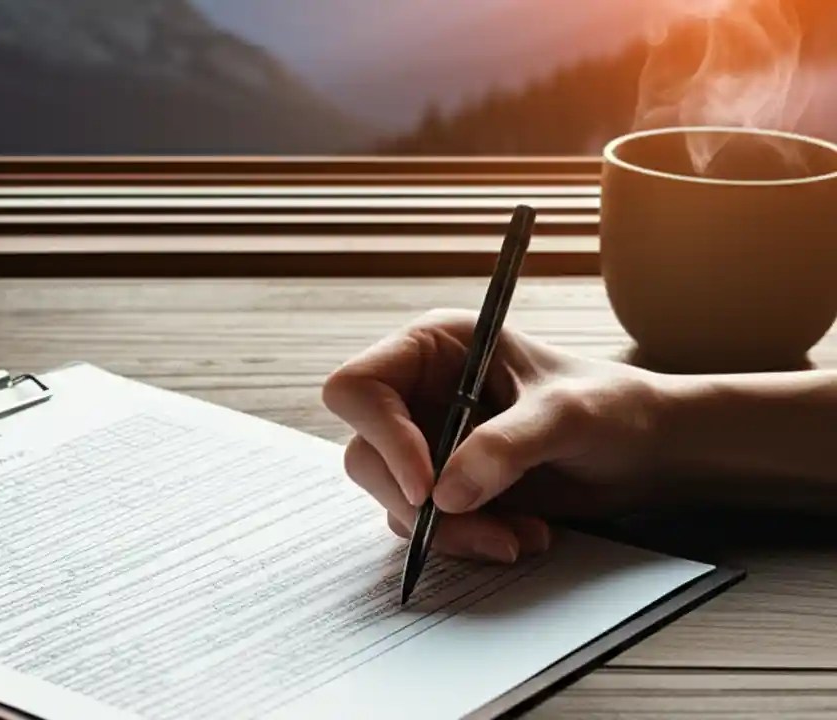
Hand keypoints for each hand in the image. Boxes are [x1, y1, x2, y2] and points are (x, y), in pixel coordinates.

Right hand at [322, 309, 671, 563]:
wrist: (649, 451)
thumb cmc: (613, 407)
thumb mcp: (566, 417)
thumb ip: (505, 447)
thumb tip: (445, 494)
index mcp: (433, 348)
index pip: (358, 388)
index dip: (381, 436)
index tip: (427, 485)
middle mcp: (418, 392)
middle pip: (366, 454)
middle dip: (420, 502)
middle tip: (483, 530)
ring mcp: (428, 441)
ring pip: (392, 497)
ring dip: (450, 530)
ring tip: (518, 536)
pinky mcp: (445, 485)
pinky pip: (423, 523)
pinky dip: (466, 539)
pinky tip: (522, 533)